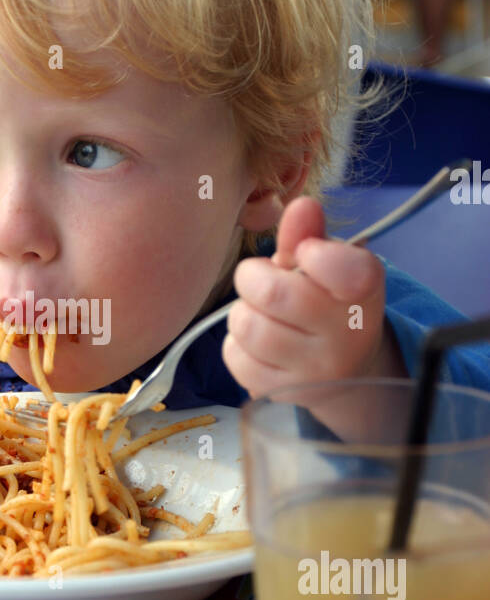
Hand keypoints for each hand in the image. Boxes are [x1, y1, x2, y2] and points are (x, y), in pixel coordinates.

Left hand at [223, 198, 405, 398]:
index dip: (311, 252)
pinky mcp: (284, 394)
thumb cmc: (330, 304)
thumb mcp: (329, 264)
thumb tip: (300, 206)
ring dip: (244, 312)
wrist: (346, 372)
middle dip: (254, 277)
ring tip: (263, 313)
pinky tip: (260, 343)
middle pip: (272, 293)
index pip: (342, 268)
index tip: (307, 255)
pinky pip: (235, 357)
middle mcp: (346, 336)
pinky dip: (237, 343)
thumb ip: (309, 235)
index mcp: (364, 293)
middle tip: (263, 279)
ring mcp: (316, 371)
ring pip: (246, 325)